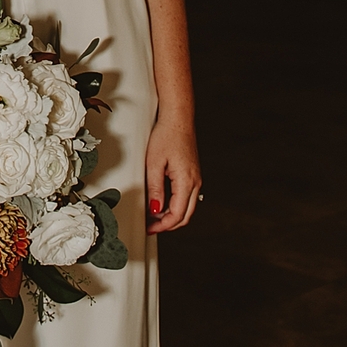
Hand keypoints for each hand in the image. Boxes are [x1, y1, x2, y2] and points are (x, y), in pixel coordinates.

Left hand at [144, 116, 200, 232]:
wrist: (178, 118)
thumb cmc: (166, 136)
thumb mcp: (154, 163)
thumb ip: (155, 189)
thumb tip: (155, 210)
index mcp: (187, 181)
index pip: (177, 214)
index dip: (163, 225)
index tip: (150, 228)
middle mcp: (195, 182)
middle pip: (185, 215)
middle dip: (168, 225)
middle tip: (151, 227)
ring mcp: (196, 178)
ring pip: (187, 208)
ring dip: (172, 215)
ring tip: (153, 216)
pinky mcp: (193, 174)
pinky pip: (187, 197)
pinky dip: (176, 205)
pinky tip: (162, 203)